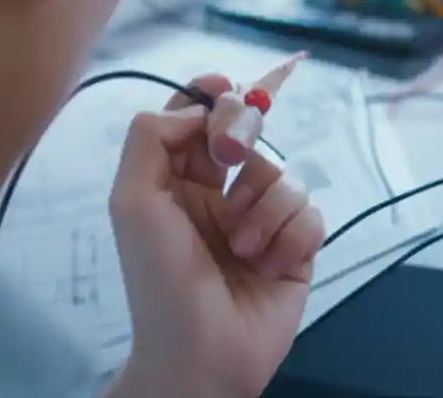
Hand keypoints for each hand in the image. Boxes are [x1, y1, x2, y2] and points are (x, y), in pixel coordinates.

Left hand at [106, 59, 323, 397]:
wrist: (202, 354)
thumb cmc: (159, 281)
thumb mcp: (132, 202)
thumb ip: (151, 139)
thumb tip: (196, 109)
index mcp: (177, 181)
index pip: (200, 119)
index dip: (213, 96)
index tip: (224, 87)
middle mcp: (221, 194)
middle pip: (248, 132)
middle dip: (243, 132)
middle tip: (233, 154)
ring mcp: (261, 219)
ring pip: (282, 174)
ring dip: (261, 209)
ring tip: (241, 248)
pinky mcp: (296, 247)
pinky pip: (310, 213)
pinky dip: (289, 237)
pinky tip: (267, 266)